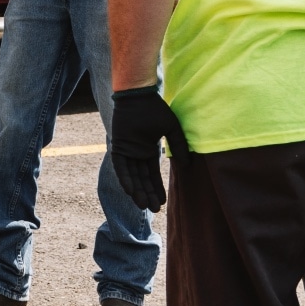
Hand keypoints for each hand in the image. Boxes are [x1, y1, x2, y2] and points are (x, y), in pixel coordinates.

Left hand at [107, 84, 187, 212]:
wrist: (139, 96)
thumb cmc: (155, 109)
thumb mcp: (172, 129)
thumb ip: (179, 146)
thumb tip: (187, 165)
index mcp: (148, 150)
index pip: (152, 174)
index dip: (156, 188)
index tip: (163, 202)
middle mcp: (136, 154)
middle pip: (142, 179)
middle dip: (148, 194)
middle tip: (155, 209)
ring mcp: (126, 152)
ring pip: (131, 177)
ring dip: (137, 191)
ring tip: (145, 206)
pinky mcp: (118, 148)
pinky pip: (121, 168)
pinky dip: (126, 179)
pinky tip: (132, 192)